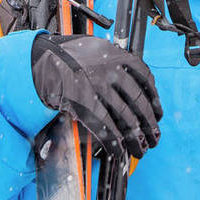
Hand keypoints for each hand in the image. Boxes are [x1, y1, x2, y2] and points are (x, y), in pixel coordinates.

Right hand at [31, 34, 161, 157]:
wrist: (41, 59)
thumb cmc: (69, 55)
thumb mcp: (98, 49)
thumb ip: (117, 62)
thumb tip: (136, 82)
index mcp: (118, 56)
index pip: (146, 81)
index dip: (155, 101)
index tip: (158, 114)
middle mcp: (112, 72)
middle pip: (139, 103)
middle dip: (150, 125)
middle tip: (154, 137)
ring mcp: (99, 88)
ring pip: (126, 118)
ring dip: (136, 139)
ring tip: (141, 150)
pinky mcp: (84, 104)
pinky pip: (106, 127)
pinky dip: (115, 142)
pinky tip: (119, 151)